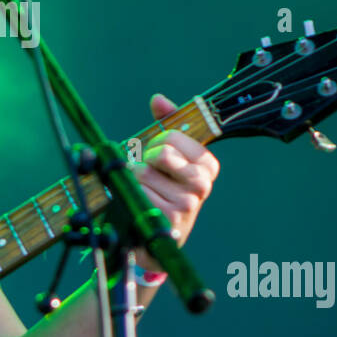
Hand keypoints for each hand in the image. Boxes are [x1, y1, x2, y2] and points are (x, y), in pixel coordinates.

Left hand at [128, 93, 219, 274]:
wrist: (153, 237)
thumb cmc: (160, 190)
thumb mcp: (167, 157)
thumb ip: (166, 124)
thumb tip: (158, 99)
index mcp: (207, 165)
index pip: (172, 135)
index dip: (157, 142)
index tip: (158, 156)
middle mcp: (202, 184)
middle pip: (160, 152)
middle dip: (145, 159)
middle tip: (148, 173)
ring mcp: (187, 203)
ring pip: (143, 173)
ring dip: (134, 179)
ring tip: (142, 191)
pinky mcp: (168, 218)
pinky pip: (137, 192)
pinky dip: (130, 195)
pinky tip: (138, 204)